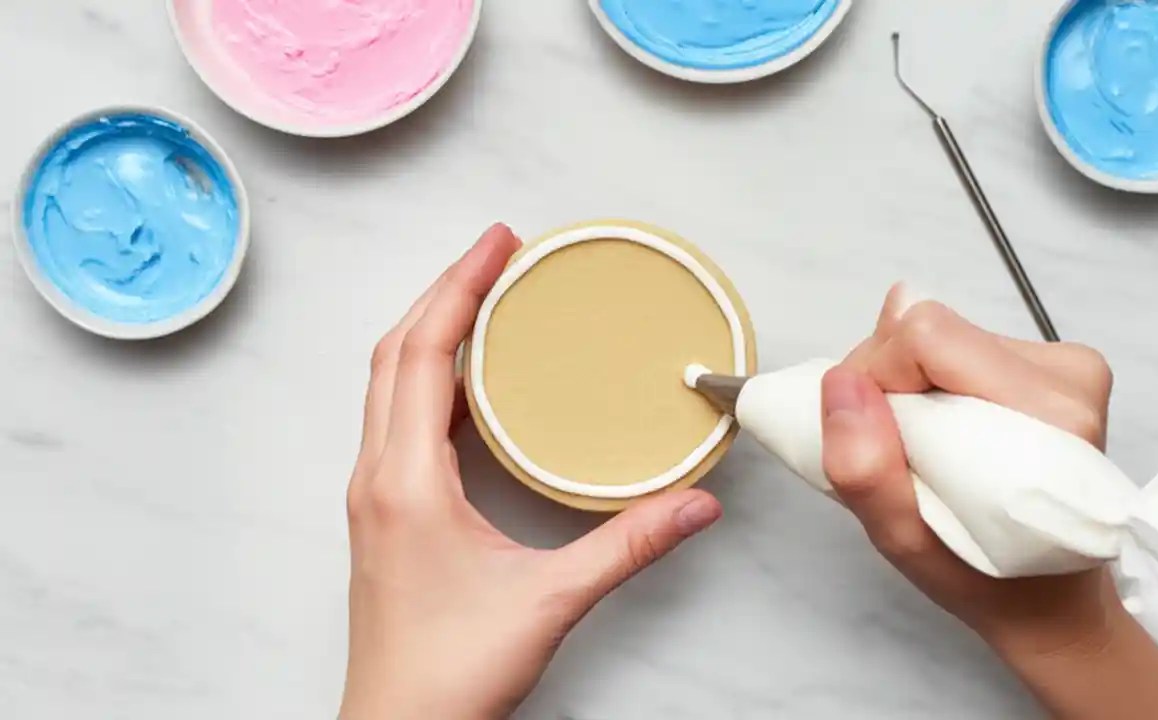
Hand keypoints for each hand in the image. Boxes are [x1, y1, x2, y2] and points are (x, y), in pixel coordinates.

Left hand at [340, 224, 723, 719]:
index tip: (498, 243)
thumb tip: (694, 504)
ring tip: (485, 297)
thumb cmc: (449, 674)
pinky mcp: (386, 512)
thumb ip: (629, 546)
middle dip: (444, 291)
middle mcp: (379, 476)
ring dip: (431, 330)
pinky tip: (473, 381)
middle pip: (396, 353)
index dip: (457, 288)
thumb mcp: (551, 601)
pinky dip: (430, 377)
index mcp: (406, 481)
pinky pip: (399, 418)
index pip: (421, 354)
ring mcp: (376, 494)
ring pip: (389, 383)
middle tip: (498, 252)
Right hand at [822, 285, 1157, 718]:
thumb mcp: (905, 542)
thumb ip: (867, 469)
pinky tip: (944, 437)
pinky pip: (960, 347)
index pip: (925, 336)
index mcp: (1049, 412)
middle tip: (896, 452)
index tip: (875, 438)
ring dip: (910, 389)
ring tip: (923, 452)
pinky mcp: (1052, 365)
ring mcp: (1065, 366)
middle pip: (930, 328)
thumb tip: (841, 380)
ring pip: (941, 336)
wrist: (1049, 600)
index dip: (878, 378)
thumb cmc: (984, 577)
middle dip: (889, 383)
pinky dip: (933, 387)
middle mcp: (1069, 374)